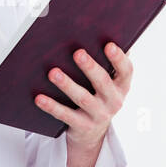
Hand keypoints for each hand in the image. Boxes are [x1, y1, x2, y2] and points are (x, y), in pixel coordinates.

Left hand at [35, 42, 132, 166]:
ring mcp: (99, 115)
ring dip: (67, 85)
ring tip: (53, 72)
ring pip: (83, 98)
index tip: (109, 44)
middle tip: (77, 52)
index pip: (126, 71)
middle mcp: (113, 101)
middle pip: (103, 83)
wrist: (92, 133)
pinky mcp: (82, 126)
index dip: (119, 58)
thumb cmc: (98, 97)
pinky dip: (52, 106)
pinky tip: (39, 98)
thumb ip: (109, 63)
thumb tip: (105, 32)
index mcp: (122, 86)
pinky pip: (65, 115)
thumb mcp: (109, 83)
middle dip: (90, 67)